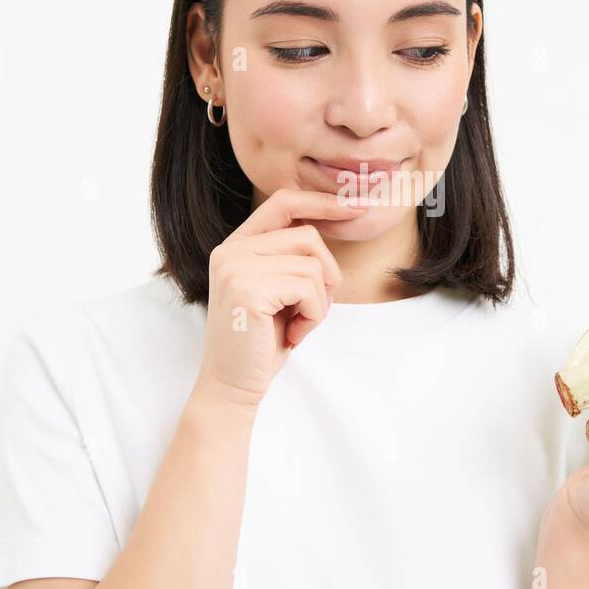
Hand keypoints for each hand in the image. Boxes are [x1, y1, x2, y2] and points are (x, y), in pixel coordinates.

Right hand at [199, 187, 367, 405]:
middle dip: (326, 275)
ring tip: (298, 325)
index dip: (322, 202)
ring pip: (313, 264)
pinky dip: (313, 315)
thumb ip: (291, 258)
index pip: (283, 202)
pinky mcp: (248, 289)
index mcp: (236, 246)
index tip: (357, 207)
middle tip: (312, 310)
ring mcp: (236, 267)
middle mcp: (231, 250)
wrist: (232, 386)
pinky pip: (309, 288)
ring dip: (319, 301)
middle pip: (308, 236)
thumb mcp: (278, 291)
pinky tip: (292, 335)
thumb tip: (339, 218)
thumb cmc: (261, 343)